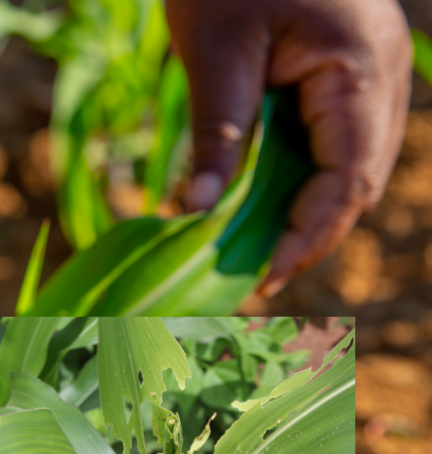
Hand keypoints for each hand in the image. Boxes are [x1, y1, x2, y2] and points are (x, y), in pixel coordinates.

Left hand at [167, 0, 410, 294]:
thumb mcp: (214, 52)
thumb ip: (216, 133)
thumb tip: (195, 212)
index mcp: (359, 72)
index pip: (345, 182)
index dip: (305, 238)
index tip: (260, 279)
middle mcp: (378, 78)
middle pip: (354, 182)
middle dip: (306, 235)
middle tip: (250, 280)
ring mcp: (368, 73)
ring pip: (346, 166)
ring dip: (303, 211)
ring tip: (253, 253)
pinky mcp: (345, 70)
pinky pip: (332, 140)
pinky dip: (300, 178)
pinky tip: (262, 203)